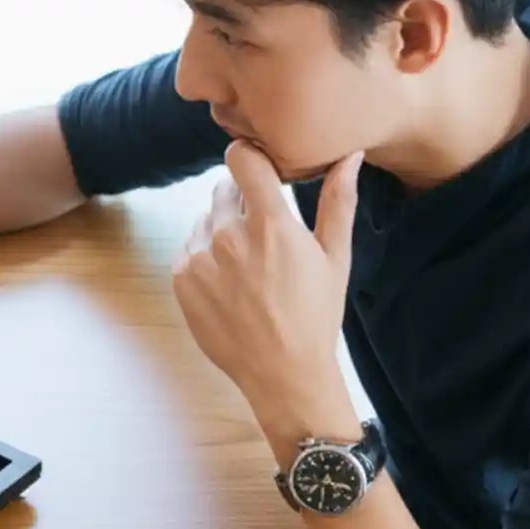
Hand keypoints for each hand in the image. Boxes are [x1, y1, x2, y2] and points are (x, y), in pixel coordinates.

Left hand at [171, 141, 363, 421]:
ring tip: (248, 262)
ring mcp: (199, 258)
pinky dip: (205, 253)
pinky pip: (189, 247)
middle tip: (262, 226)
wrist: (281, 373)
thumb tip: (349, 155)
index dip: (250, 156)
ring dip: (222, 227)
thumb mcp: (335, 258)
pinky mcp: (180, 278)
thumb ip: (338, 201)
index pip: (242, 158)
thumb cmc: (315, 316)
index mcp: (270, 225)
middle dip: (242, 198)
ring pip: (205, 219)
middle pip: (224, 190)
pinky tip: (229, 279)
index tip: (261, 167)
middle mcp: (228, 236)